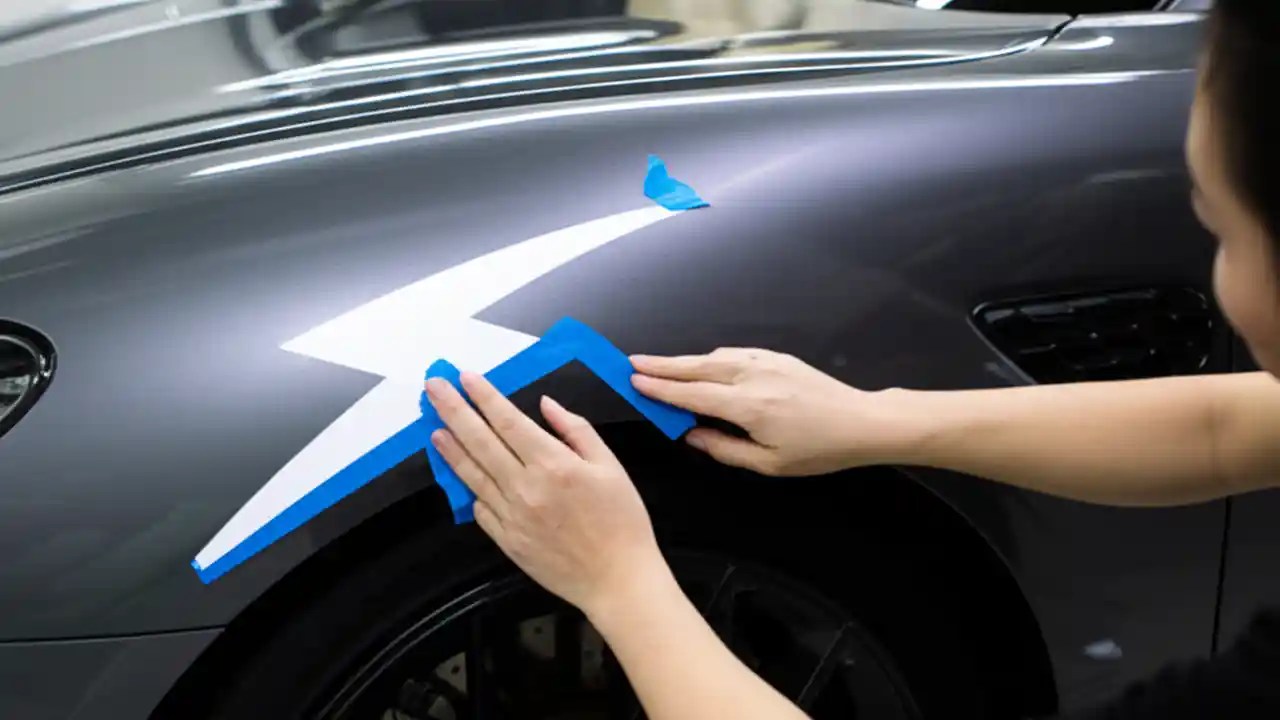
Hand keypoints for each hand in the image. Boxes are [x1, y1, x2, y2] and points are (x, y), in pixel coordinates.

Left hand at [425, 374, 668, 616]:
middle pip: (480, 441)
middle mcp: (525, 487)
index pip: (508, 421)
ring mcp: (511, 516)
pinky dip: (468, 487)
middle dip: (454, 410)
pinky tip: (459, 473)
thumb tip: (546, 405)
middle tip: (432, 387)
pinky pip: (480, 508)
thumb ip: (576, 431)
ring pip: (472, 474)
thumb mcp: (611, 466)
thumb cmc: (622, 521)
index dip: (484, 397)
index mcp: (553, 464)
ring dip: (450, 448)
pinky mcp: (506, 540)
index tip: (465, 377)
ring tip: (433, 427)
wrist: (617, 580)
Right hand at [632, 348, 902, 475]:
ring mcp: (767, 363)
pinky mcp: (777, 357)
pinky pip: (735, 355)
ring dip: (684, 361)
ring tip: (659, 366)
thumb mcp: (768, 463)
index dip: (661, 389)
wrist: (860, 422)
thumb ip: (723, 448)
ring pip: (714, 358)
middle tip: (632, 363)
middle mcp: (754, 378)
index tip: (635, 382)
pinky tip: (701, 365)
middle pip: (696, 368)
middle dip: (661, 365)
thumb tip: (691, 435)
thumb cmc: (819, 449)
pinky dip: (711, 359)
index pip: (693, 395)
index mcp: (750, 407)